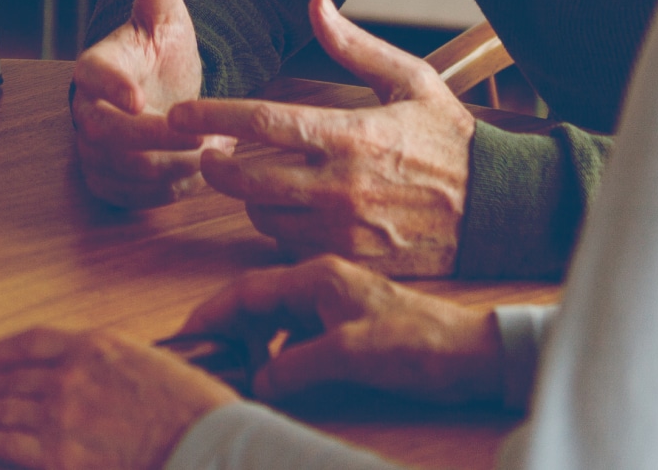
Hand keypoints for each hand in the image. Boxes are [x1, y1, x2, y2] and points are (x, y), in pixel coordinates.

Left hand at [0, 327, 234, 469]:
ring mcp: (62, 414)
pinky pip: (9, 442)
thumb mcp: (146, 359)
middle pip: (15, 376)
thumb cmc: (187, 404)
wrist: (199, 440)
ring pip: (6, 406)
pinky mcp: (59, 455)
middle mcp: (70, 374)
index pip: (34, 340)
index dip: (7, 350)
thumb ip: (109, 360)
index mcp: (93, 345)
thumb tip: (91, 369)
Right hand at [72, 0, 228, 207]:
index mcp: (95, 65)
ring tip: (214, 147)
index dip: (111, 88)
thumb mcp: (166, 13)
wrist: (165, 93)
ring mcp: (93, 149)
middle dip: (157, 138)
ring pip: (125, 169)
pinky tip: (200, 169)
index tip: (140, 98)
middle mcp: (85, 110)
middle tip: (205, 136)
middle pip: (106, 133)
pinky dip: (170, 189)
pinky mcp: (109, 182)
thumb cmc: (163, 50)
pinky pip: (135, 197)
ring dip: (173, 164)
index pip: (89, 75)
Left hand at [168, 0, 474, 275]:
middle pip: (247, 178)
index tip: (178, 115)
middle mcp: (341, 185)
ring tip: (255, 177)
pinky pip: (292, 247)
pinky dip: (280, 227)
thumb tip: (316, 3)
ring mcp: (346, 230)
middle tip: (204, 151)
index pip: (262, 121)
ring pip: (263, 216)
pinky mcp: (354, 261)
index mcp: (350, 133)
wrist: (500, 208)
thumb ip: (354, 45)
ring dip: (248, 196)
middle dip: (214, 165)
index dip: (211, 117)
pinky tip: (288, 208)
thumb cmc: (451, 137)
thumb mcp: (410, 78)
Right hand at [180, 254, 501, 404]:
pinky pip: (297, 336)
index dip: (212, 313)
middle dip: (227, 331)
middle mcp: (320, 283)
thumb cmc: (418, 344)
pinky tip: (277, 379)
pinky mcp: (348, 325)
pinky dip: (278, 355)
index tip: (185, 338)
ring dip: (253, 346)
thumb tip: (256, 381)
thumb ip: (297, 365)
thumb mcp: (351, 355)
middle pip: (257, 303)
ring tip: (237, 376)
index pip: (247, 290)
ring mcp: (334, 304)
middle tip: (206, 365)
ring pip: (276, 321)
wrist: (473, 353)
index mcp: (316, 277)